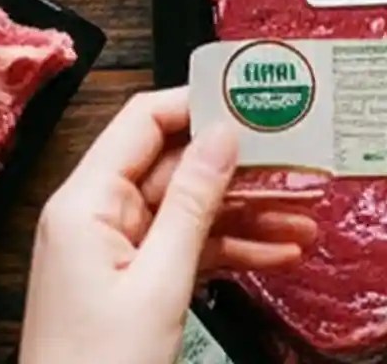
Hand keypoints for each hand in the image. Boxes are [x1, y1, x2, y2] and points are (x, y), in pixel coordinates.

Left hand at [20, 87, 316, 363]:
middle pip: (176, 168)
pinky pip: (186, 248)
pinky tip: (275, 251)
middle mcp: (95, 216)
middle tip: (294, 165)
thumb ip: (193, 204)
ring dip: (246, 215)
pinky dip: (229, 249)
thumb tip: (221, 138)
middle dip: (240, 171)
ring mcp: (113, 249)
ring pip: (190, 211)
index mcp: (85, 202)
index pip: (144, 122)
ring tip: (301, 218)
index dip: (199, 107)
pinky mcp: (130, 279)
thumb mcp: (160, 282)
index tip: (251, 104)